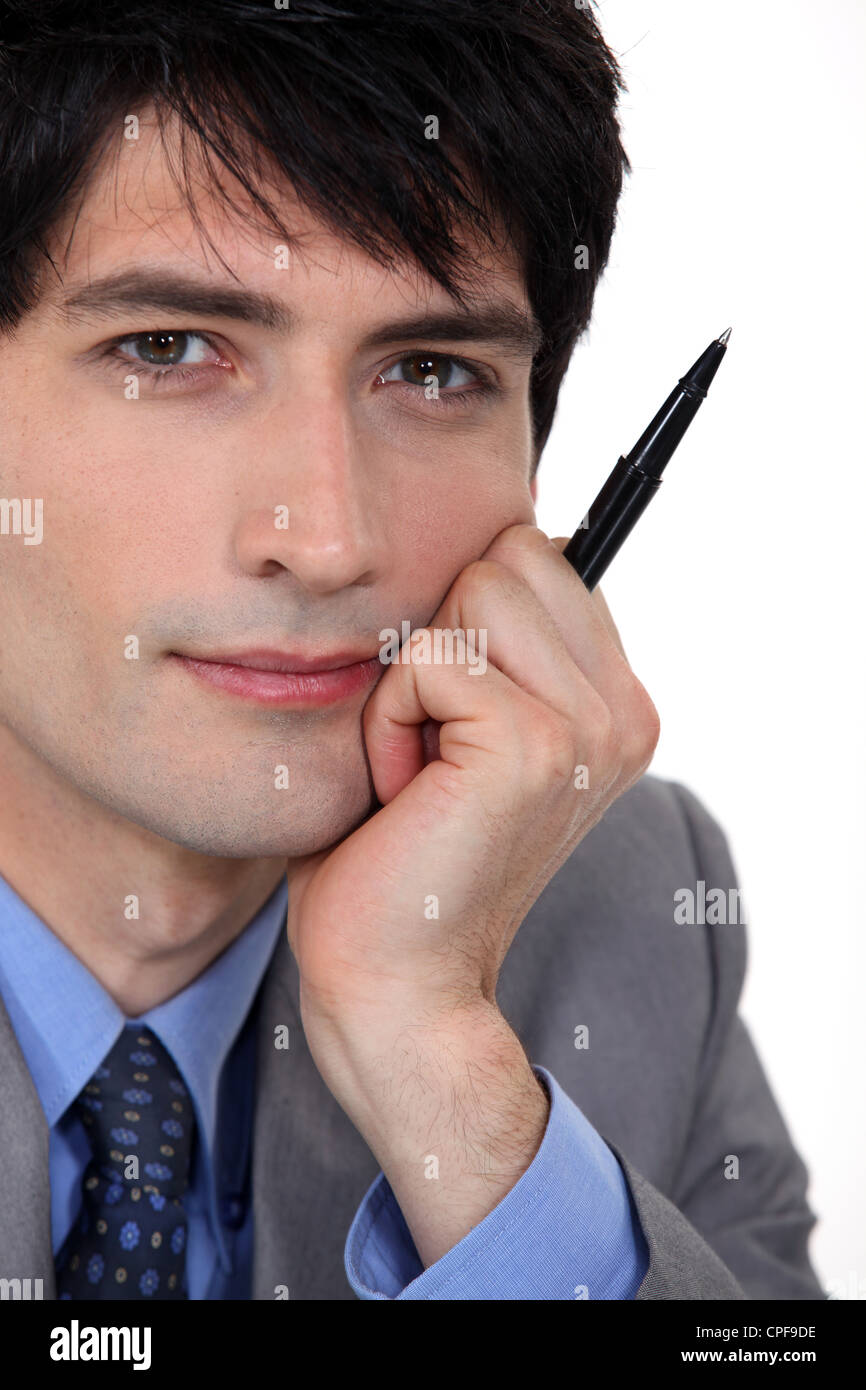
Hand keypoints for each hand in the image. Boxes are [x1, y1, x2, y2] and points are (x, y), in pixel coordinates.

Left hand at [284, 523, 659, 1266]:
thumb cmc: (402, 850)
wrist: (397, 980)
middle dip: (442, 635)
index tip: (452, 724)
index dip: (466, 620)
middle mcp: (623, 710)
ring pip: (473, 590)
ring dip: (412, 679)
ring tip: (420, 769)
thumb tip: (491, 542)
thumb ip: (498, 642)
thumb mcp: (466, 727)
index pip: (540, 556)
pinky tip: (406, 793)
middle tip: (433, 745)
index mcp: (615, 702)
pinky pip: (430, 657)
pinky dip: (390, 719)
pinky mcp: (534, 745)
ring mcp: (590, 727)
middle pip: (510, 554)